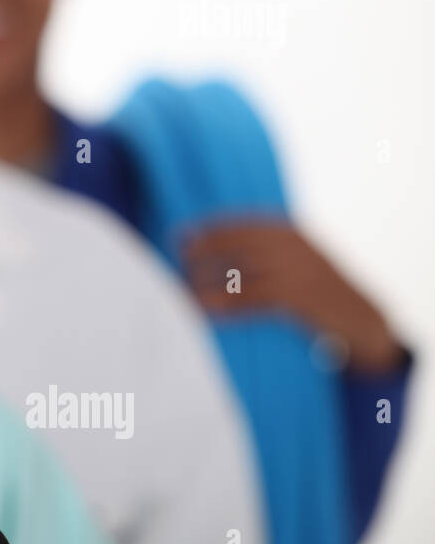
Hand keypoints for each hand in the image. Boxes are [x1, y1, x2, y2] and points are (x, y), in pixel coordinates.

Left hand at [181, 219, 404, 374]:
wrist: (363, 320)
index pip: (241, 223)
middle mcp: (294, 245)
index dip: (208, 228)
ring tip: (186, 291)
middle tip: (180, 260)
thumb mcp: (295, 262)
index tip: (179, 236)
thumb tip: (208, 252)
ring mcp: (299, 269)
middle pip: (238, 242)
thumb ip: (262, 253)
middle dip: (204, 249)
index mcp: (290, 232)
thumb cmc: (317, 293)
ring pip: (242, 271)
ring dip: (210, 280)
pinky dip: (227, 303)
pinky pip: (254, 297)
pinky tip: (207, 309)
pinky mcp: (301, 297)